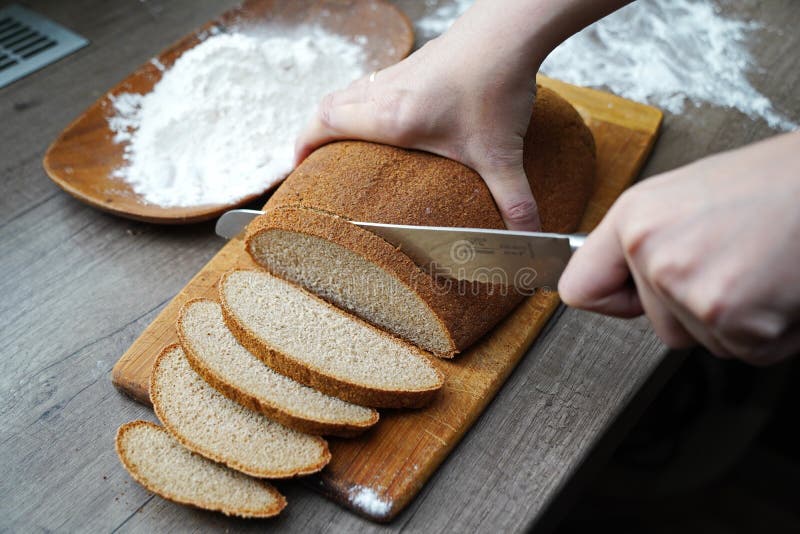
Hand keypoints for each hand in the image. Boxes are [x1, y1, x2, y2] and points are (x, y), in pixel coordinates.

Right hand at [295, 18, 542, 229]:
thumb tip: (528, 238)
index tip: (298, 168)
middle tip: (312, 159)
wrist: (508, 33)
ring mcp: (399, 73)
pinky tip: (384, 117)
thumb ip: (513, 200)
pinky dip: (363, 101)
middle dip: (312, 133)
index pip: (327, 124)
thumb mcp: (500, 154)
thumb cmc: (496, 85)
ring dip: (337, 114)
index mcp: (393, 118)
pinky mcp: (415, 63)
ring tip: (339, 141)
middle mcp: (386, 92)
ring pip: (349, 91)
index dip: (303, 145)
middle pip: (328, 106)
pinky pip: (372, 83)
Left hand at [559, 131, 799, 364]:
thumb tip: (622, 279)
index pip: (580, 289)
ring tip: (763, 267)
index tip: (632, 296)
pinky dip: (772, 332)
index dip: (613, 299)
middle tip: (738, 261)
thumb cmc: (776, 185)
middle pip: (658, 325)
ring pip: (701, 340)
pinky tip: (782, 287)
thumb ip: (648, 240)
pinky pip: (746, 351)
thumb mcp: (688, 195)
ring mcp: (690, 289)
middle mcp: (653, 253)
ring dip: (736, 319)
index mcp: (636, 218)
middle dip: (697, 308)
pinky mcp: (733, 320)